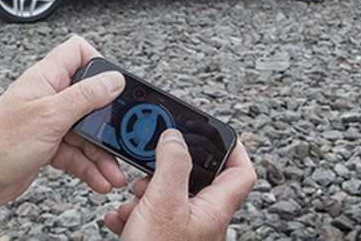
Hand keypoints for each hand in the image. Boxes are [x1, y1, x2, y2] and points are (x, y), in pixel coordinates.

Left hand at [0, 35, 127, 214]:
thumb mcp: (50, 117)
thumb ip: (84, 96)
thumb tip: (114, 79)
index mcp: (47, 78)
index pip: (78, 52)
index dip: (99, 63)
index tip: (116, 87)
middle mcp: (49, 96)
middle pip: (90, 99)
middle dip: (108, 122)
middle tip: (123, 139)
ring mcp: (48, 122)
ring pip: (86, 131)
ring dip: (101, 153)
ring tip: (113, 174)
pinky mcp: (47, 146)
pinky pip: (76, 153)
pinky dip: (88, 166)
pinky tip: (98, 180)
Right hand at [103, 131, 255, 239]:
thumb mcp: (163, 202)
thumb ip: (172, 165)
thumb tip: (175, 136)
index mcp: (214, 208)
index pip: (241, 171)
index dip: (233, 147)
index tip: (213, 131)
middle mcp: (203, 220)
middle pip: (195, 180)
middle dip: (167, 169)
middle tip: (153, 165)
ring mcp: (183, 232)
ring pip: (167, 198)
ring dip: (145, 193)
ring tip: (131, 199)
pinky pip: (150, 218)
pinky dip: (133, 214)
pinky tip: (119, 218)